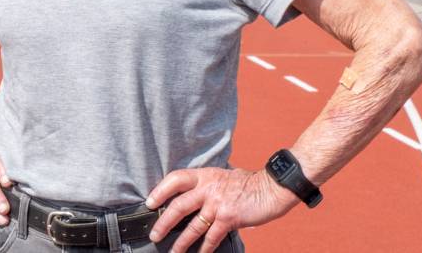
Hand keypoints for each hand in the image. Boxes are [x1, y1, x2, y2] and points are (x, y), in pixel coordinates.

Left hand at [145, 167, 298, 252]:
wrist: (271, 188)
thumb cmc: (247, 183)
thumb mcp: (222, 176)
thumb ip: (206, 184)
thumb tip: (190, 195)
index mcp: (204, 176)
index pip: (175, 179)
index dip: (160, 190)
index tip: (149, 203)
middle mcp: (208, 189)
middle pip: (178, 206)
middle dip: (164, 223)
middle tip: (155, 235)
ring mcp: (217, 204)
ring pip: (193, 226)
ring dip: (181, 241)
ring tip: (173, 251)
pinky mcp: (229, 218)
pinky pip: (212, 237)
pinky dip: (205, 248)